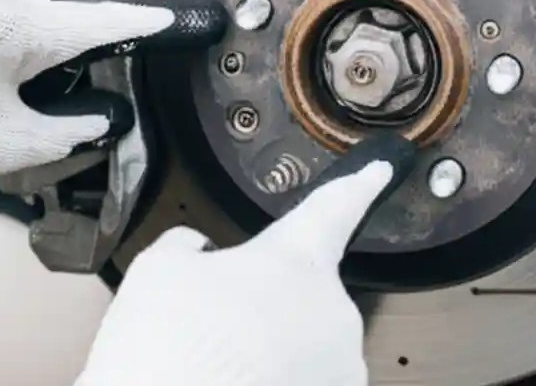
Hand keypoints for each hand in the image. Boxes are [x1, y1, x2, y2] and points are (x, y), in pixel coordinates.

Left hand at [0, 0, 187, 196]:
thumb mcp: (3, 147)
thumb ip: (69, 130)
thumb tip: (101, 120)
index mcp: (13, 25)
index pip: (100, 22)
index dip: (144, 25)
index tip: (173, 18)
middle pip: (49, 9)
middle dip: (55, 44)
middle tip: (36, 92)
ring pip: (4, 2)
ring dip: (8, 38)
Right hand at [75, 160, 396, 385]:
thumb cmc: (172, 353)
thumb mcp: (156, 276)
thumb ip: (184, 252)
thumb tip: (193, 250)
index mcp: (296, 260)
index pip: (334, 208)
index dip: (357, 185)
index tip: (380, 170)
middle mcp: (332, 309)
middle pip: (302, 294)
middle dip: (265, 307)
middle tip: (216, 329)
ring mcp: (340, 366)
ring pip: (304, 346)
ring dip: (270, 353)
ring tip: (218, 369)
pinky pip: (307, 382)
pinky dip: (276, 383)